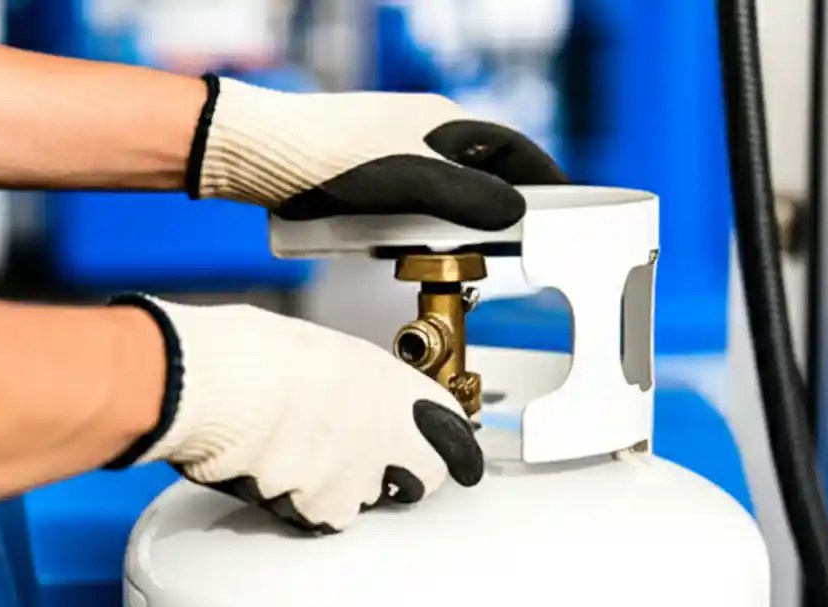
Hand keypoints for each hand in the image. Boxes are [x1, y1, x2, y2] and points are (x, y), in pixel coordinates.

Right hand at [108, 296, 483, 533]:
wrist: (217, 388)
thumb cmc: (253, 356)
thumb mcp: (323, 351)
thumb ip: (357, 381)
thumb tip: (355, 393)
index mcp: (395, 388)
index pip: (453, 429)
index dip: (448, 445)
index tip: (451, 452)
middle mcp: (388, 437)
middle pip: (422, 477)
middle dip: (400, 473)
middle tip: (359, 454)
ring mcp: (357, 479)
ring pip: (363, 500)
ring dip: (340, 488)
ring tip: (294, 454)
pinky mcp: (318, 511)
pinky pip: (317, 517)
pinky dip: (299, 503)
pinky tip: (274, 472)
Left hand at [184, 74, 566, 231]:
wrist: (254, 156)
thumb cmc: (328, 160)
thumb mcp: (409, 183)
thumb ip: (468, 201)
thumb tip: (518, 216)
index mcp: (445, 124)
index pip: (515, 152)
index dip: (546, 182)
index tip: (572, 210)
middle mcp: (424, 135)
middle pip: (483, 176)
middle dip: (501, 213)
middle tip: (520, 250)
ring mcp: (393, 156)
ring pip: (444, 197)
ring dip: (456, 228)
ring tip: (466, 262)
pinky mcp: (362, 180)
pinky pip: (407, 209)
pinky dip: (419, 232)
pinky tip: (410, 254)